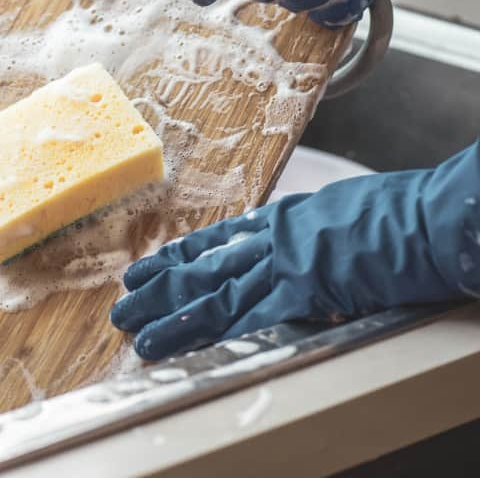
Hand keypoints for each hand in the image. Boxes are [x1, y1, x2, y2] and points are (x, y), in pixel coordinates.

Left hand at [111, 142, 479, 359]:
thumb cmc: (398, 213)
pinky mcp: (300, 292)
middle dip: (162, 286)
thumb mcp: (343, 210)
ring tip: (134, 328)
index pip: (219, 240)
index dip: (182, 255)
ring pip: (212, 292)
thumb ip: (312, 229)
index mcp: (284, 218)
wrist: (428, 216)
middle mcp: (272, 238)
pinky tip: (176, 345)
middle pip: (205, 265)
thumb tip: (302, 242)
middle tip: (126, 300)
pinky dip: (206, 333)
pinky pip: (243, 318)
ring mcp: (283, 264)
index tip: (153, 265)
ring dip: (171, 313)